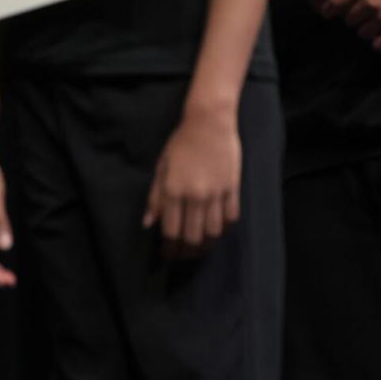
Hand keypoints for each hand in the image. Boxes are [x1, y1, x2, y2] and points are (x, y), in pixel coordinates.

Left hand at [143, 106, 240, 256]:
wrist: (209, 122)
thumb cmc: (181, 143)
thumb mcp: (161, 168)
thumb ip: (155, 198)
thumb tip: (148, 224)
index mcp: (173, 190)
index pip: (170, 230)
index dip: (168, 247)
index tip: (167, 255)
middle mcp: (194, 195)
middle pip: (192, 236)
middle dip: (186, 252)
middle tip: (183, 256)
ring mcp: (216, 193)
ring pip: (213, 232)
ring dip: (206, 246)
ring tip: (200, 250)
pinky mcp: (232, 188)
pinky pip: (231, 218)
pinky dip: (224, 230)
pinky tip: (217, 233)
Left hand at [326, 0, 380, 51]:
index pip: (335, 2)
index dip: (332, 8)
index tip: (331, 12)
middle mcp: (369, 1)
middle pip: (348, 19)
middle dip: (354, 18)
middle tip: (362, 15)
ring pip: (361, 33)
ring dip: (366, 30)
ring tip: (375, 24)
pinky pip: (378, 45)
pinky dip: (379, 43)